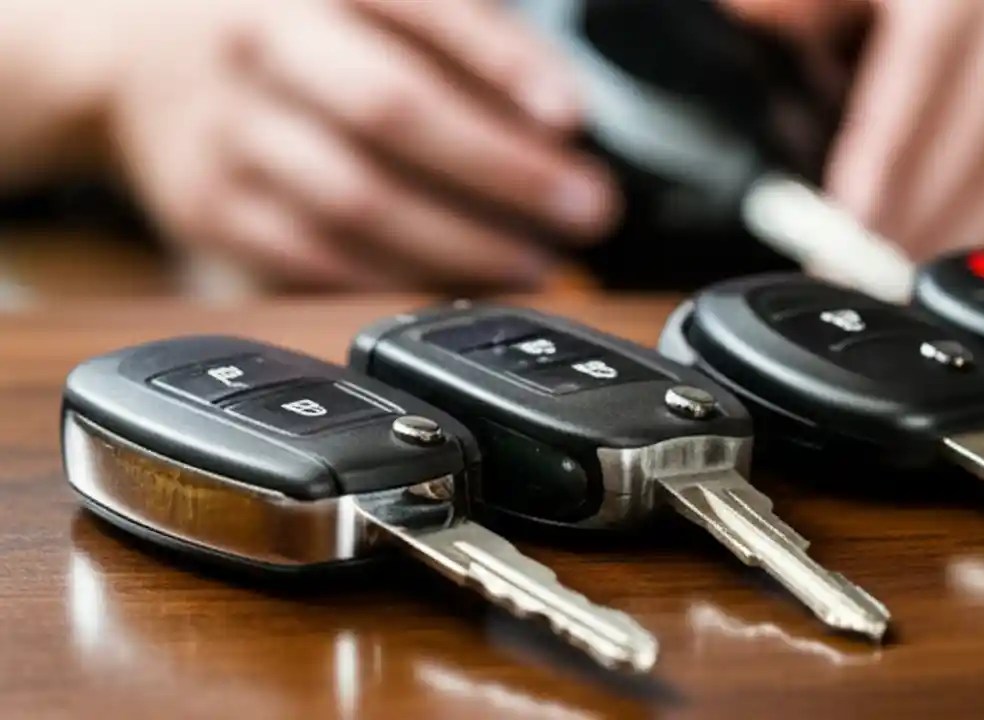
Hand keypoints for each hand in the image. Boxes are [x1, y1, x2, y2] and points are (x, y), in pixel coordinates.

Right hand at [107, 0, 617, 291]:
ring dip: (464, 242)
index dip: (502, 64)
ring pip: (358, 201)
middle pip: (391, 110)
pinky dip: (397, 280)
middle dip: (503, 172)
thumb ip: (467, 37)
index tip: (571, 116)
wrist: (137, 50)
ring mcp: (230, 129)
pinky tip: (456, 281)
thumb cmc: (290, 22)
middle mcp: (265, 42)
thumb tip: (559, 114)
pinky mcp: (212, 208)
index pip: (422, 8)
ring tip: (535, 260)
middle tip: (584, 208)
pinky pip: (316, 260)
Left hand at [725, 0, 983, 259]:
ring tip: (896, 289)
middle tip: (854, 278)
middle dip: (908, 228)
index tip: (838, 231)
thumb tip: (742, 21)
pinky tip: (958, 274)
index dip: (877, 171)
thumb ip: (804, 6)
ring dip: (955, 249)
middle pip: (974, 150)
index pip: (917, 88)